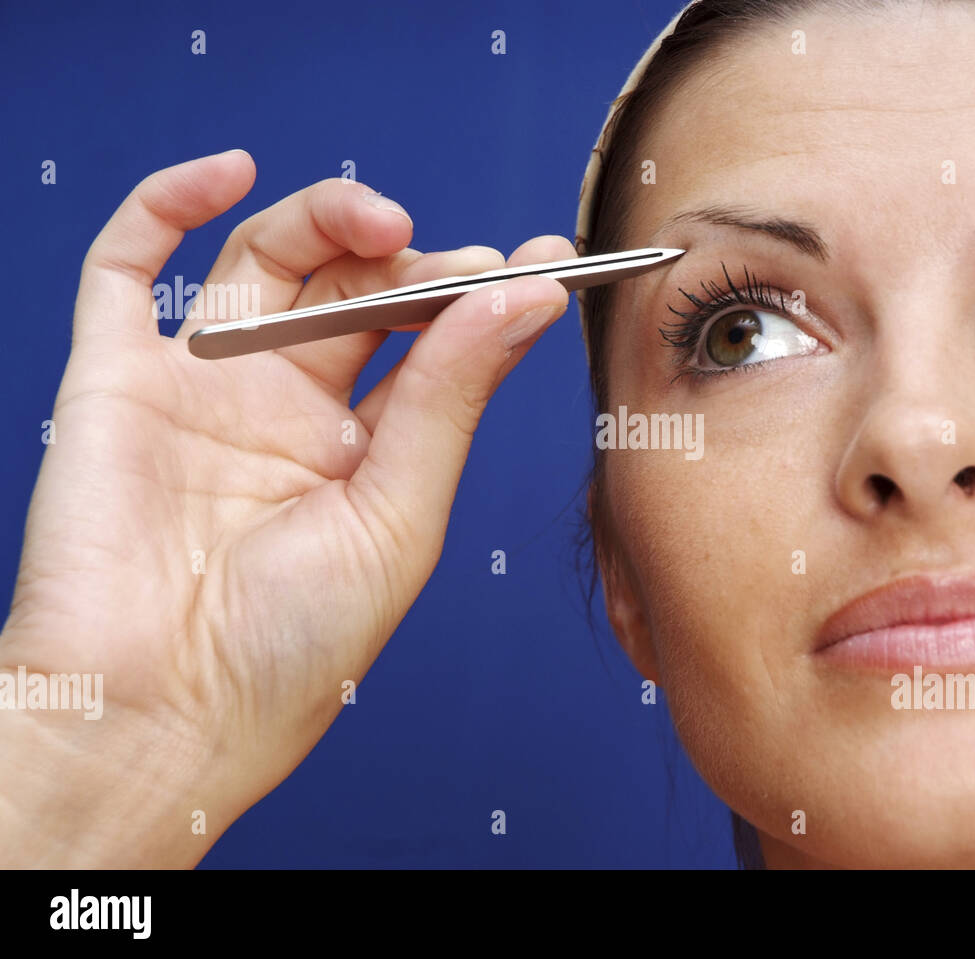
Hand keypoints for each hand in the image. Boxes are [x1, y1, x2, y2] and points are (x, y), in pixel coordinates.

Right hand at [0, 149, 572, 865]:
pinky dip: (167, 205)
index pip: (431, 342)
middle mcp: (287, 408)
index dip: (484, 294)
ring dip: (325, 219)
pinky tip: (229, 173)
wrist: (162, 715)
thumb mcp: (399, 515)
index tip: (547, 257)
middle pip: (356, 289)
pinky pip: (127, 270)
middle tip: (464, 259)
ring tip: (384, 225)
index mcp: (363, 449)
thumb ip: (450, 395)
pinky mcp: (117, 379)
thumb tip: (525, 296)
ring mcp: (204, 386)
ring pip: (266, 260)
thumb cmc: (292, 648)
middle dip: (416, 260)